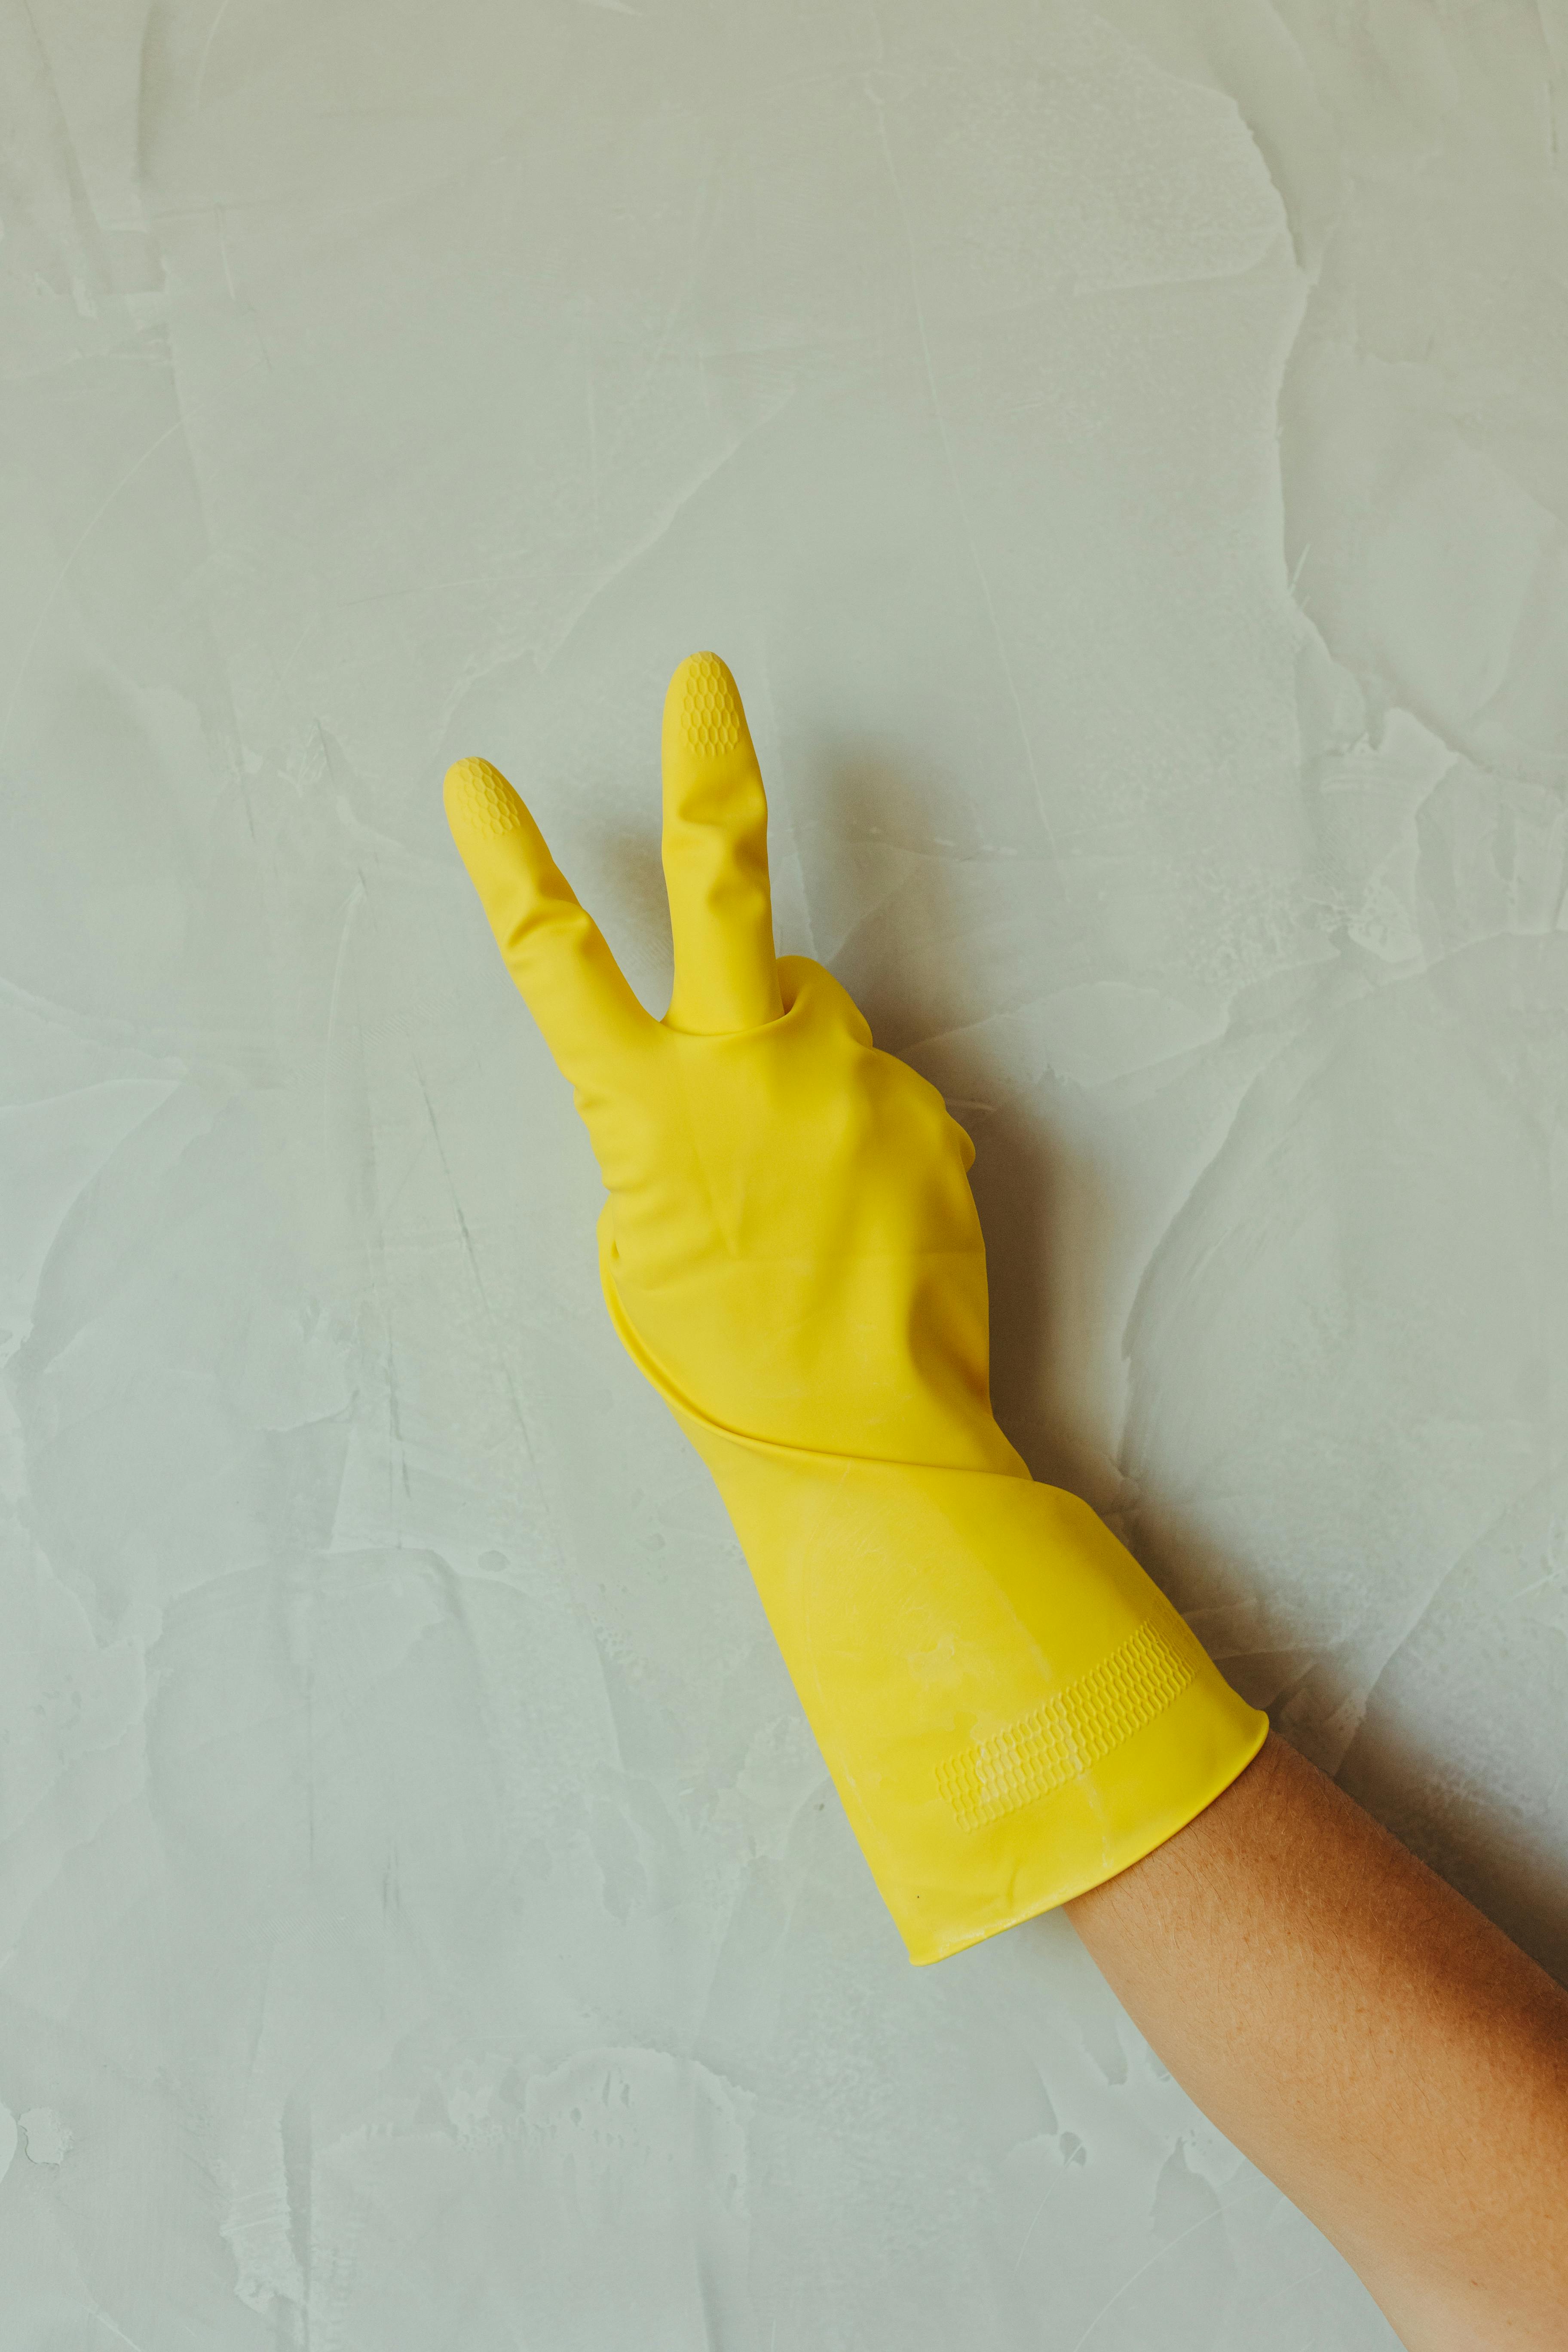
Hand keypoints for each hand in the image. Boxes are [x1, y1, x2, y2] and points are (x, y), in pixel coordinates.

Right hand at [444, 652, 1017, 1475]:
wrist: (861, 1438)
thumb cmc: (724, 1361)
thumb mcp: (642, 1238)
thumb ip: (671, 1123)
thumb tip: (738, 1063)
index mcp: (645, 1108)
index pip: (552, 959)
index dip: (507, 861)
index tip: (474, 778)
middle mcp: (747, 1067)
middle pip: (721, 879)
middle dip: (706, 765)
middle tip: (704, 679)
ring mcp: (848, 1080)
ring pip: (817, 1013)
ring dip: (802, 1055)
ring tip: (806, 1179)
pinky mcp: (927, 1110)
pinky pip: (878, 1084)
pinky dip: (862, 1122)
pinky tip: (862, 1210)